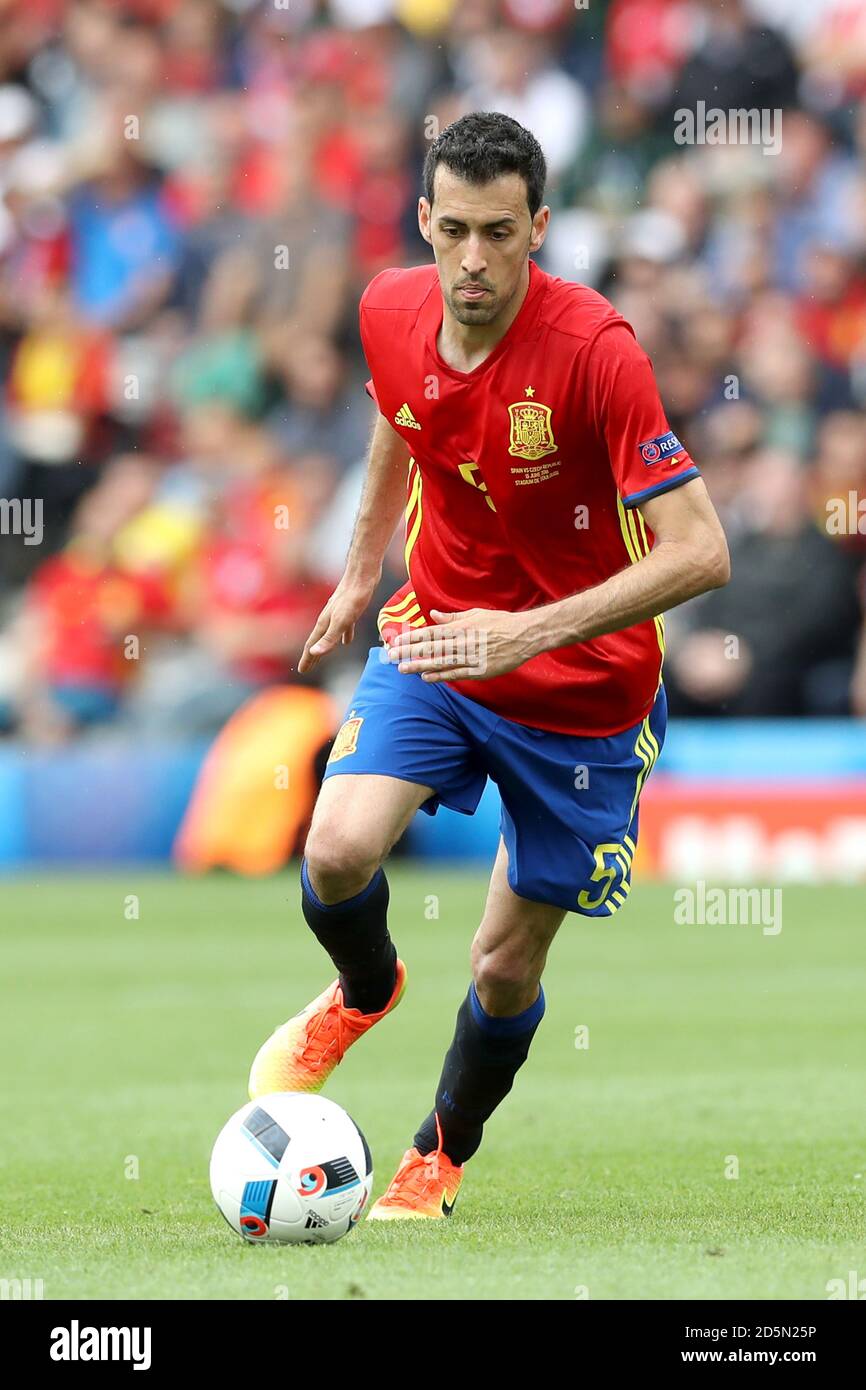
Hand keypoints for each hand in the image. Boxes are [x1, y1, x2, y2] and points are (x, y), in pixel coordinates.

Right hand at [299, 575, 376, 673]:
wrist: (362, 574)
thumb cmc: (353, 597)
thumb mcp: (343, 620)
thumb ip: (329, 637)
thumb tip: (314, 653)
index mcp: (325, 623)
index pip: (312, 645)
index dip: (307, 659)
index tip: (302, 671)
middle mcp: (328, 619)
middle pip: (318, 641)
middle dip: (312, 655)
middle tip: (307, 668)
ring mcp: (338, 613)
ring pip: (329, 634)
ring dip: (325, 646)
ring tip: (323, 655)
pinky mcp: (349, 609)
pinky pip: (343, 627)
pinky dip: (343, 636)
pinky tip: (347, 640)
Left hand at [387, 607, 539, 681]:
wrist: (524, 636)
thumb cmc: (500, 622)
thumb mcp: (476, 614)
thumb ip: (453, 617)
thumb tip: (433, 614)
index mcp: (460, 627)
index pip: (430, 632)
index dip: (411, 637)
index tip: (396, 641)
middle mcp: (462, 642)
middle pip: (430, 648)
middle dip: (408, 652)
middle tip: (391, 657)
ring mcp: (470, 658)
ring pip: (439, 663)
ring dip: (419, 666)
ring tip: (402, 669)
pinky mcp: (479, 671)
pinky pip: (455, 674)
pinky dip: (439, 676)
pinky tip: (426, 678)